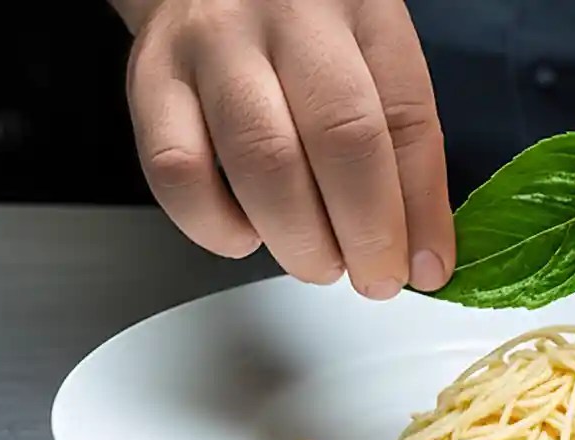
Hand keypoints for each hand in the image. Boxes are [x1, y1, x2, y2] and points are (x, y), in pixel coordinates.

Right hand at [119, 0, 453, 297]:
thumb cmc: (301, 27)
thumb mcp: (370, 57)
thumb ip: (401, 145)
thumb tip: (422, 256)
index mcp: (361, 7)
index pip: (404, 117)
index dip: (420, 209)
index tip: (423, 266)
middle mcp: (287, 17)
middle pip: (339, 139)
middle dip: (365, 234)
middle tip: (374, 277)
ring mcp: (212, 45)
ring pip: (262, 162)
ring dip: (300, 240)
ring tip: (320, 263)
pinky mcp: (150, 80)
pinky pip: (179, 172)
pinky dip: (217, 226)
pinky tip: (246, 235)